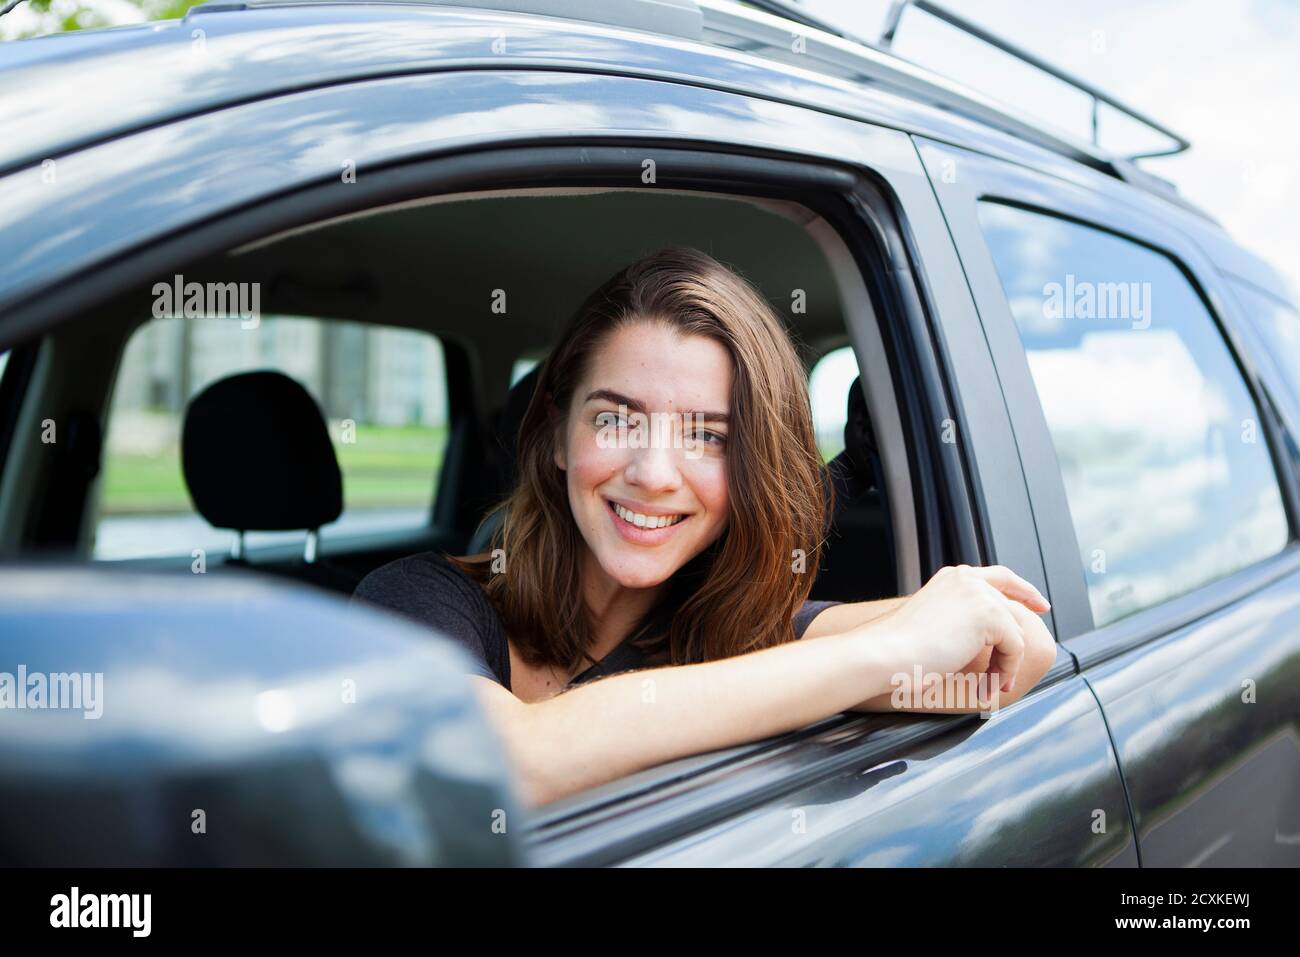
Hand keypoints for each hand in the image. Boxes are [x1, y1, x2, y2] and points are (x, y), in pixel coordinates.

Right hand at [870, 565, 1050, 697]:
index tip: (1041, 606)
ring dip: (1005, 664)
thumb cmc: (899, 649)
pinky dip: (1005, 670)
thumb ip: (961, 619)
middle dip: (1017, 642)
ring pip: (1015, 634)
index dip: (1024, 591)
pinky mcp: (990, 615)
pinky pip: (1015, 648)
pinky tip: (987, 684)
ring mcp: (980, 594)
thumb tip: (991, 635)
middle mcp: (968, 579)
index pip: (1001, 577)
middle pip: (1014, 609)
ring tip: (988, 686)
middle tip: (1010, 673)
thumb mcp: (935, 624)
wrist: (887, 653)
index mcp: (953, 578)